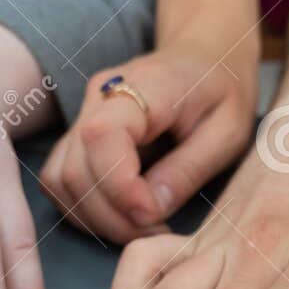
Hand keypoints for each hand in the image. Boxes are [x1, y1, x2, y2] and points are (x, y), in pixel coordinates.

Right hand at [40, 35, 256, 241]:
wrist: (207, 55)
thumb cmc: (224, 89)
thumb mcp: (228, 131)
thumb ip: (189, 169)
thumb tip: (149, 212)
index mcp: (145, 85)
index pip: (102, 136)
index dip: (119, 186)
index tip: (153, 216)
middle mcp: (101, 95)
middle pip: (75, 167)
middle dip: (111, 216)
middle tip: (155, 234)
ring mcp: (84, 112)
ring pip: (60, 178)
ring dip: (95, 218)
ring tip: (140, 228)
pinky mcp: (78, 132)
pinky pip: (61, 178)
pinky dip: (84, 208)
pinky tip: (122, 217)